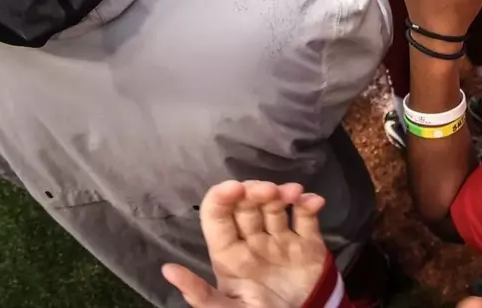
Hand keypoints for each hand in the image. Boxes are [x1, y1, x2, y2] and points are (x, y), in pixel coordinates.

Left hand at [162, 180, 328, 307]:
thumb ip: (199, 293)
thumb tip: (167, 270)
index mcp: (229, 254)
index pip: (218, 216)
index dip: (223, 197)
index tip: (235, 188)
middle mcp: (252, 241)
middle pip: (247, 204)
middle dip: (255, 190)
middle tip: (268, 191)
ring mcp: (280, 239)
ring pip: (276, 205)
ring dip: (283, 192)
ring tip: (293, 193)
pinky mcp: (306, 243)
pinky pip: (306, 217)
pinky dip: (310, 204)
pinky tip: (314, 201)